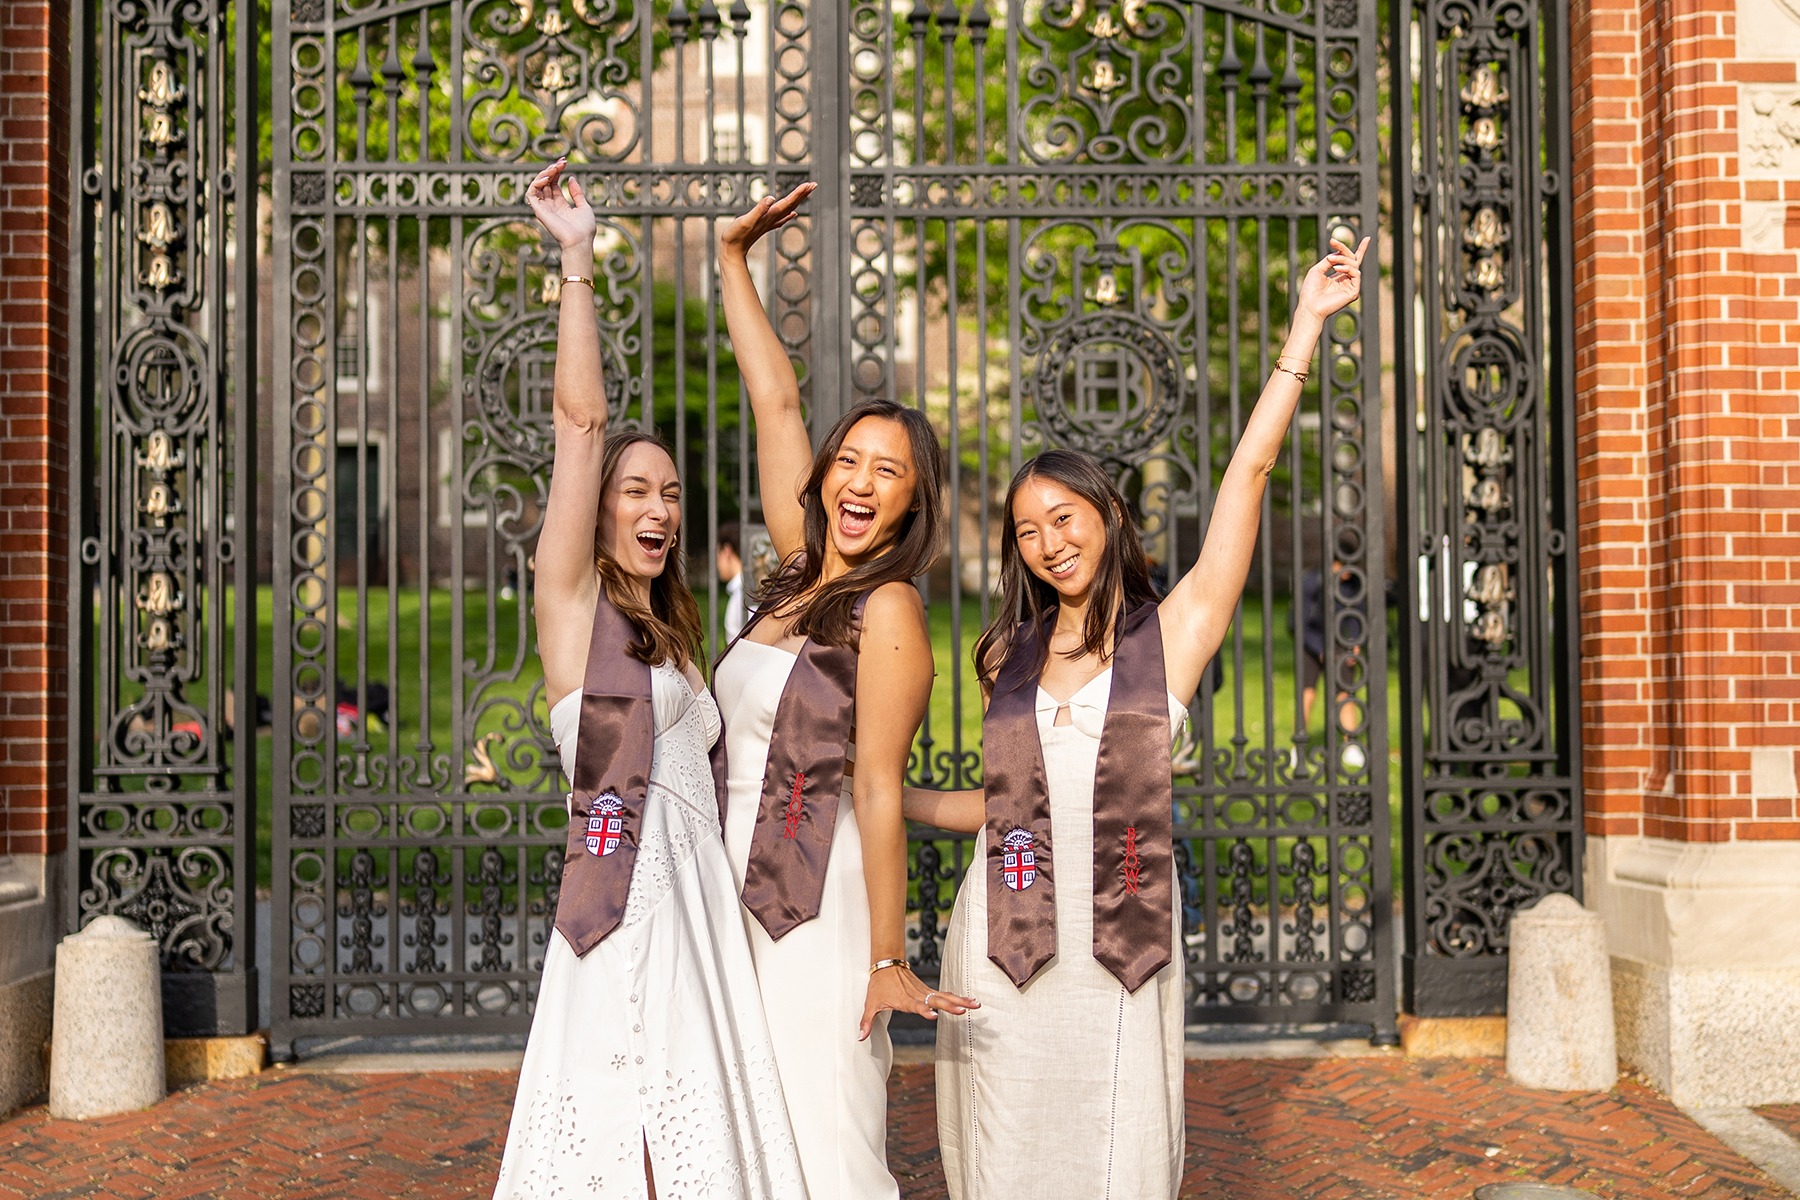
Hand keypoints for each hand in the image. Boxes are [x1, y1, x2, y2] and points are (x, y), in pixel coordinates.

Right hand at [526, 158, 595, 252]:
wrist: (580, 241)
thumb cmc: (584, 228)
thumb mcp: (584, 206)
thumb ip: (576, 193)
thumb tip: (570, 178)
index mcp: (561, 205)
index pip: (554, 184)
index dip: (557, 172)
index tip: (565, 162)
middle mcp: (550, 206)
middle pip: (545, 183)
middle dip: (552, 170)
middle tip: (562, 162)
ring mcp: (544, 208)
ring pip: (537, 185)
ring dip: (544, 174)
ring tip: (554, 168)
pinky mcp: (539, 210)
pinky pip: (531, 193)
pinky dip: (536, 182)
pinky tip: (548, 177)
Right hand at [720, 182, 815, 258]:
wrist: (732, 252)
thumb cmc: (736, 236)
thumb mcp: (746, 220)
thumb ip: (759, 209)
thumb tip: (772, 197)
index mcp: (769, 216)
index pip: (788, 202)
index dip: (799, 193)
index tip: (809, 184)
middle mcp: (771, 219)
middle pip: (791, 205)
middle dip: (802, 194)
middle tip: (814, 185)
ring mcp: (768, 223)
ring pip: (787, 210)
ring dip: (797, 201)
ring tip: (805, 193)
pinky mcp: (763, 226)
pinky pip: (780, 219)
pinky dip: (788, 215)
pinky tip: (793, 214)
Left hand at [858, 965, 978, 1040]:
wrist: (886, 963)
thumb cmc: (878, 985)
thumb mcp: (870, 1003)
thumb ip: (866, 1021)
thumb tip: (860, 1038)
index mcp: (904, 999)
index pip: (915, 1005)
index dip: (924, 1010)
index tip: (934, 1015)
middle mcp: (917, 995)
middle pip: (936, 1000)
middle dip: (950, 1006)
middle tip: (964, 1011)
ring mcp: (924, 991)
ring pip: (945, 996)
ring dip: (960, 1001)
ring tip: (976, 1005)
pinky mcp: (928, 990)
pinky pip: (945, 994)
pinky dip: (958, 997)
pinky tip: (970, 1001)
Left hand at [1295, 236, 1370, 321]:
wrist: (1309, 305)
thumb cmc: (1310, 290)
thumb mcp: (1318, 269)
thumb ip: (1330, 259)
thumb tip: (1340, 252)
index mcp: (1339, 276)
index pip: (1352, 261)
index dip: (1361, 249)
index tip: (1367, 238)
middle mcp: (1346, 281)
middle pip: (1353, 259)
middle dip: (1343, 249)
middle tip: (1332, 241)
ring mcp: (1351, 286)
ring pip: (1354, 264)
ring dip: (1342, 259)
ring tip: (1330, 260)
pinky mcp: (1354, 292)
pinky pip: (1356, 273)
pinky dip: (1347, 268)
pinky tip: (1336, 269)